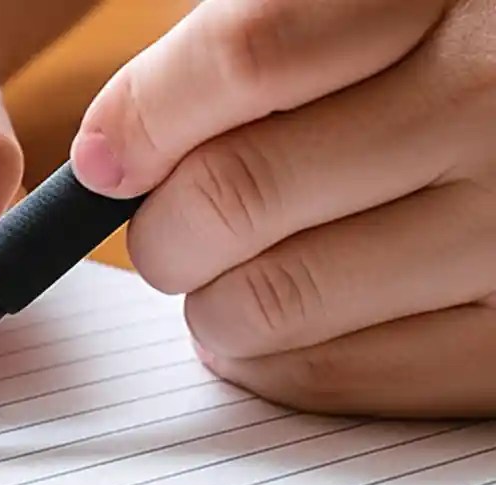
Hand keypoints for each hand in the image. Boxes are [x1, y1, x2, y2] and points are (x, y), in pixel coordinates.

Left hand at [72, 0, 495, 417]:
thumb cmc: (451, 55)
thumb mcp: (376, 10)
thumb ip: (256, 47)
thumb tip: (112, 154)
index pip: (249, 55)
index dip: (144, 117)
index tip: (104, 160)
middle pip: (239, 193)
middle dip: (163, 228)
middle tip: (165, 230)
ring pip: (274, 300)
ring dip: (207, 304)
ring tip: (220, 278)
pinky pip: (341, 376)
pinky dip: (265, 365)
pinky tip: (264, 332)